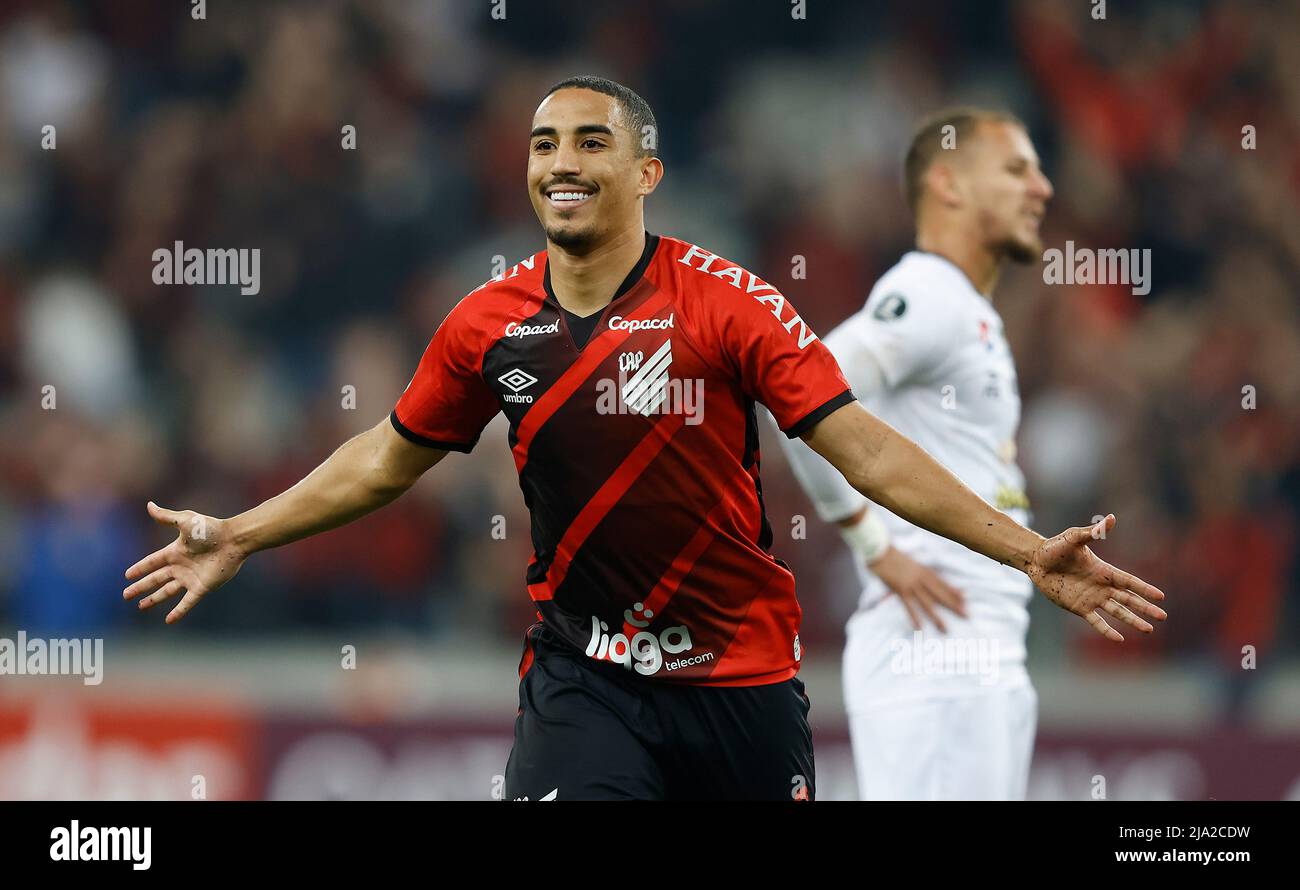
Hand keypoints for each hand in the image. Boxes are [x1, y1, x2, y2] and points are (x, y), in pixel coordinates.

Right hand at [123, 501, 245, 623]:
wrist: (233, 540)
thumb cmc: (210, 529)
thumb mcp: (185, 522)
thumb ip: (166, 517)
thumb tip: (149, 505)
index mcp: (175, 552)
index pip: (152, 562)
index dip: (140, 568)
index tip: (127, 575)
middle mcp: (181, 566)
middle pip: (156, 579)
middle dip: (141, 587)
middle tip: (126, 595)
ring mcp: (191, 578)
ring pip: (167, 592)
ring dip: (154, 599)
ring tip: (141, 607)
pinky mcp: (202, 587)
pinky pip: (187, 603)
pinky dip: (178, 612)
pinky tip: (169, 620)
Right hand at [870, 546, 966, 632]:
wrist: (879, 549)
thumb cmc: (892, 555)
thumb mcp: (909, 562)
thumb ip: (917, 571)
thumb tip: (923, 577)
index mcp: (924, 570)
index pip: (943, 583)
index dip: (954, 592)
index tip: (965, 600)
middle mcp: (921, 578)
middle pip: (940, 594)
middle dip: (954, 605)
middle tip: (966, 615)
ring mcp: (911, 584)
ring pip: (927, 603)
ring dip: (937, 617)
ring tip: (945, 629)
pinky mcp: (900, 589)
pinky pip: (909, 606)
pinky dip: (914, 617)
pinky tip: (919, 627)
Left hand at [1027, 514, 1166, 640]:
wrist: (1036, 561)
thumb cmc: (1055, 547)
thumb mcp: (1074, 538)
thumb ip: (1093, 532)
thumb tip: (1112, 519)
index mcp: (1104, 570)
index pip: (1129, 581)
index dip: (1144, 589)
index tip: (1161, 596)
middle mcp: (1101, 586)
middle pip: (1128, 599)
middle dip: (1145, 608)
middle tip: (1162, 616)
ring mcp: (1091, 598)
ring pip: (1117, 612)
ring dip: (1132, 621)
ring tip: (1148, 630)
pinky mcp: (1078, 607)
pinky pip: (1096, 621)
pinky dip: (1107, 630)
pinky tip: (1119, 639)